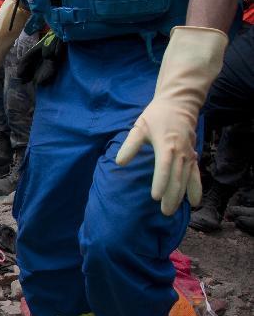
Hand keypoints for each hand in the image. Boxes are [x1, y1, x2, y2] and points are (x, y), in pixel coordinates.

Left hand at [116, 26, 227, 215]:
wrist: (180, 103)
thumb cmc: (156, 115)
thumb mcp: (140, 126)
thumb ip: (131, 145)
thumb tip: (119, 162)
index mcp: (166, 144)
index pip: (164, 167)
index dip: (160, 182)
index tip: (155, 196)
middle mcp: (180, 151)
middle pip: (177, 177)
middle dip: (171, 195)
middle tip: (164, 212)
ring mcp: (189, 154)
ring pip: (186, 178)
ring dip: (181, 195)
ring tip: (174, 211)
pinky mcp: (193, 155)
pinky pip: (196, 173)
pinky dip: (196, 187)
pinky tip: (194, 201)